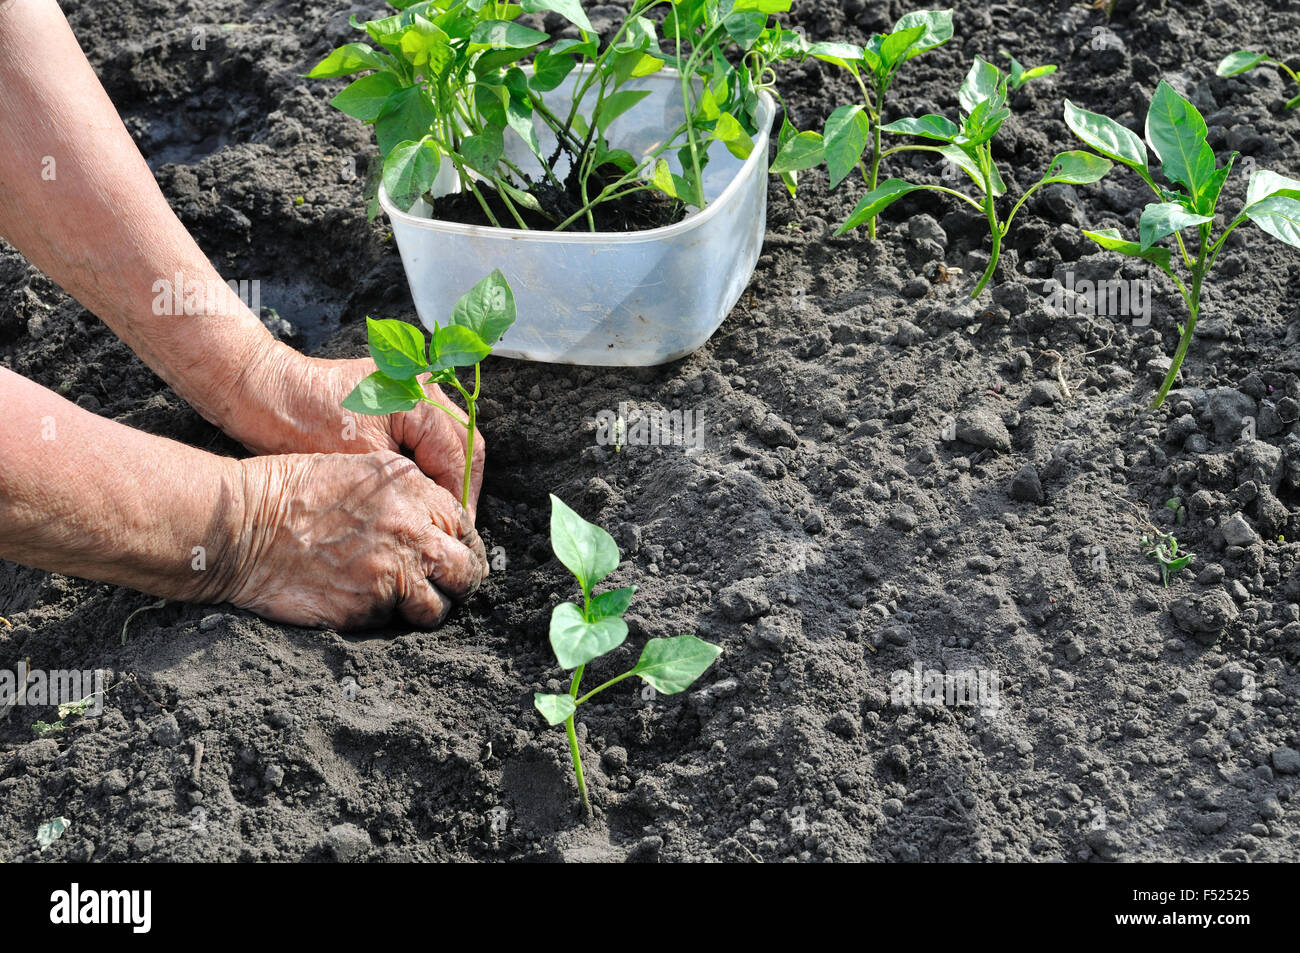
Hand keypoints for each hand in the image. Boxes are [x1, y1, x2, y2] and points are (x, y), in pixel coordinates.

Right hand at [223, 451, 488, 629]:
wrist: (244, 525)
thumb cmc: (293, 492)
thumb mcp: (360, 469)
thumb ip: (407, 494)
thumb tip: (436, 523)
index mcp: (413, 490)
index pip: (464, 526)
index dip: (462, 545)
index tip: (454, 556)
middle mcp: (412, 530)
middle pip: (466, 570)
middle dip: (461, 581)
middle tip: (447, 587)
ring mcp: (394, 572)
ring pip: (439, 607)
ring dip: (429, 608)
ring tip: (409, 603)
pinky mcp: (370, 607)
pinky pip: (397, 622)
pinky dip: (388, 619)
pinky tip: (368, 605)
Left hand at [228, 342, 485, 519]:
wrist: (263, 392)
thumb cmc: (302, 426)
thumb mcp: (361, 467)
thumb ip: (409, 487)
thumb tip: (438, 518)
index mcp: (421, 399)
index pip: (460, 458)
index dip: (461, 499)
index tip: (455, 532)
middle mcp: (425, 386)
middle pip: (465, 444)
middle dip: (461, 487)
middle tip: (454, 526)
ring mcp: (413, 387)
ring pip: (449, 439)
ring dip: (446, 475)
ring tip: (437, 512)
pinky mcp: (397, 396)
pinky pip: (428, 433)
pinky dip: (428, 462)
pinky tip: (417, 489)